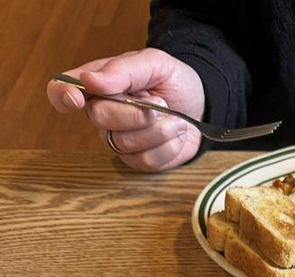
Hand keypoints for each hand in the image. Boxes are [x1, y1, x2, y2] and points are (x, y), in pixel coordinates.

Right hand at [47, 48, 204, 171]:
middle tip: (160, 101)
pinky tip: (175, 134)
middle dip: (136, 112)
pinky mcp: (136, 161)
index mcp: (97, 85)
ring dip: (159, 130)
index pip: (60, 90)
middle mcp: (101, 114)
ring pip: (124, 144)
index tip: (78, 99)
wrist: (200, 106)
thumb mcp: (154, 63)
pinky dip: (167, 147)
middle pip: (100, 119)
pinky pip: (144, 161)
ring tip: (174, 117)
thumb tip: (90, 81)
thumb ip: (124, 70)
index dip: (62, 96)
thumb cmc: (172, 81)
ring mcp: (117, 140)